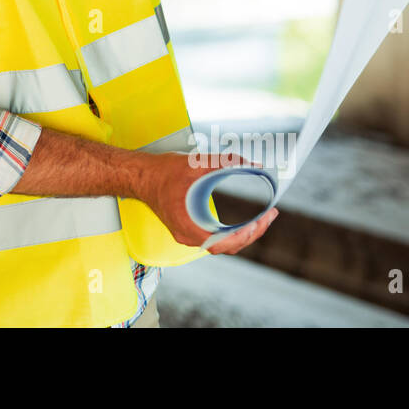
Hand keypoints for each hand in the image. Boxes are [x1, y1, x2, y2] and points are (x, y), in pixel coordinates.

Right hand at [134, 151, 278, 254]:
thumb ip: (226, 163)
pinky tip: (241, 220)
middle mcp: (188, 236)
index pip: (227, 242)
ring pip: (222, 244)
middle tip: (270, 216)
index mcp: (190, 227)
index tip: (264, 219)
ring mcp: (187, 234)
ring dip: (243, 233)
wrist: (139, 175)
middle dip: (252, 232)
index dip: (249, 233)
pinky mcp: (186, 229)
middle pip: (228, 246)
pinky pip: (214, 238)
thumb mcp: (197, 164)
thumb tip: (251, 164)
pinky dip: (231, 231)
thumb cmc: (162, 172)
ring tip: (261, 219)